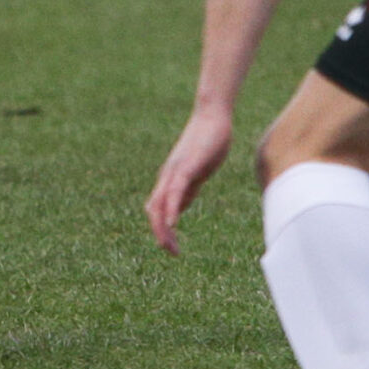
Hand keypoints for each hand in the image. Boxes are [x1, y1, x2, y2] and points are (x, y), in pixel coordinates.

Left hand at [145, 103, 233, 255]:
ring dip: (163, 228)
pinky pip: (175, 191)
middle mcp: (167, 176)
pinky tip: (173, 224)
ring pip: (161, 204)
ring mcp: (175, 171)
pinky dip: (172, 209)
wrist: (213, 115)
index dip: (161, 229)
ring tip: (169, 247)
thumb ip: (188, 188)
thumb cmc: (208, 140)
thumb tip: (180, 206)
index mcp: (170, 179)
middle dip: (160, 235)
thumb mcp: (197, 170)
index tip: (172, 246)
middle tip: (172, 253)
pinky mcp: (186, 167)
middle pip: (155, 211)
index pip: (158, 209)